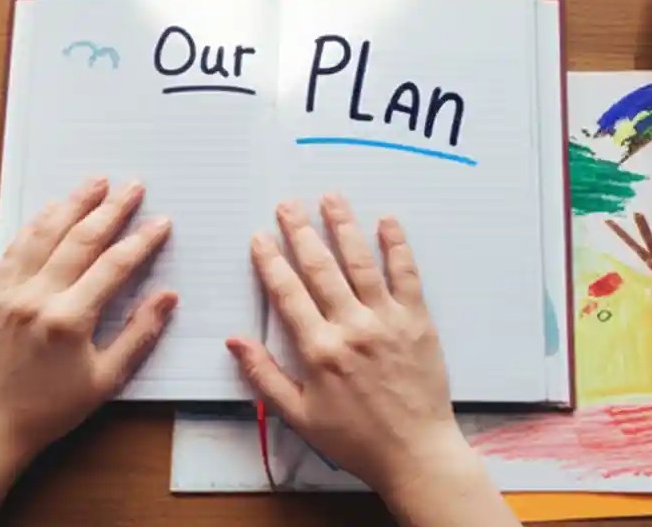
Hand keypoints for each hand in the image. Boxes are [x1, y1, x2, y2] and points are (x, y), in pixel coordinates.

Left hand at [0, 177, 176, 460]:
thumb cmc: (52, 408)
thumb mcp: (106, 379)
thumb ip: (139, 334)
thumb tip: (167, 297)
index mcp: (69, 320)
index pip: (114, 266)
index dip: (141, 240)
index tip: (161, 222)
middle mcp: (37, 298)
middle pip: (80, 239)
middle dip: (110, 209)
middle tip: (132, 186)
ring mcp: (9, 293)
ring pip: (44, 235)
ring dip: (72, 204)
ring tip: (95, 181)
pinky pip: (15, 249)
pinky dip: (35, 225)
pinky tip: (51, 209)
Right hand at [225, 194, 471, 495]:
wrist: (414, 453)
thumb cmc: (354, 439)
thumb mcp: (298, 415)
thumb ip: (264, 375)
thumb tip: (234, 340)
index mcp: (318, 350)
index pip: (287, 293)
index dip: (270, 261)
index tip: (259, 237)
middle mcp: (351, 328)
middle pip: (320, 268)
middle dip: (301, 232)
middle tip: (288, 204)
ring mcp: (386, 321)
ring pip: (360, 263)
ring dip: (343, 227)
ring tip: (330, 198)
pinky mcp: (417, 321)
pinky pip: (406, 275)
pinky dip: (396, 246)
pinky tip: (386, 221)